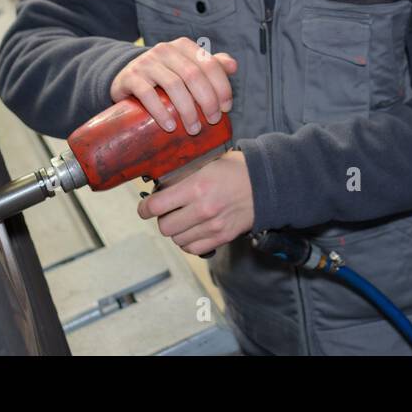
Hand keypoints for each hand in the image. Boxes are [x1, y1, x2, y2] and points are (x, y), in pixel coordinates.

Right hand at [110, 37, 237, 134]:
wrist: (127, 77)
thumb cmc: (166, 75)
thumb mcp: (188, 66)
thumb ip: (211, 65)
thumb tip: (233, 66)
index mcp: (184, 46)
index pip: (210, 64)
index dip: (222, 87)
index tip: (226, 109)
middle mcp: (165, 50)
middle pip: (193, 75)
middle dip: (207, 101)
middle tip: (212, 121)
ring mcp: (146, 62)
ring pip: (173, 85)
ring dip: (187, 110)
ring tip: (194, 129)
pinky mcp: (131, 77)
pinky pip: (147, 94)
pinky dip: (161, 112)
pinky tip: (170, 126)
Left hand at [136, 150, 253, 254]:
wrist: (267, 184)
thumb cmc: (237, 170)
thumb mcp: (208, 163)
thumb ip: (186, 176)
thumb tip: (163, 186)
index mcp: (196, 187)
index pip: (156, 206)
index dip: (144, 208)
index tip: (144, 208)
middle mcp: (202, 209)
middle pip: (164, 226)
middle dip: (161, 219)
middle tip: (166, 212)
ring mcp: (212, 226)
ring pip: (177, 239)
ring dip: (176, 230)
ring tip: (182, 219)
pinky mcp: (221, 237)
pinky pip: (193, 248)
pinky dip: (188, 241)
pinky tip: (192, 230)